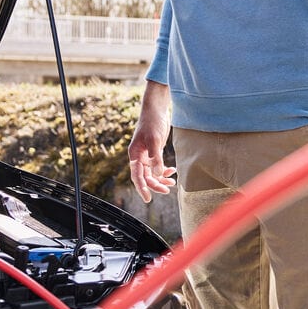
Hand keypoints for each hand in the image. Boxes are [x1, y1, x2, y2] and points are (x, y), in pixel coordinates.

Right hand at [127, 82, 174, 202]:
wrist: (156, 110)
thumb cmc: (152, 123)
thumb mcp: (154, 140)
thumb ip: (156, 157)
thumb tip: (158, 174)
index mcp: (135, 155)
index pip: (137, 176)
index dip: (142, 188)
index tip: (148, 198)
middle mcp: (139, 157)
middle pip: (146, 177)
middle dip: (155, 184)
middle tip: (167, 190)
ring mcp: (147, 155)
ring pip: (153, 173)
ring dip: (161, 179)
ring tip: (172, 184)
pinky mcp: (155, 151)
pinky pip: (158, 166)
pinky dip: (164, 170)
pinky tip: (172, 171)